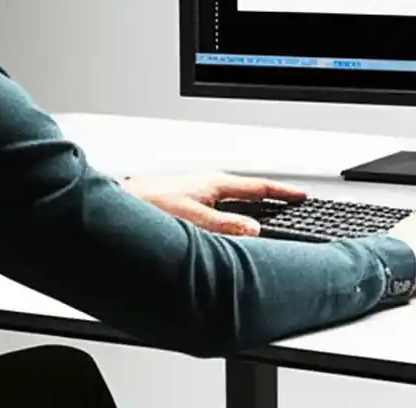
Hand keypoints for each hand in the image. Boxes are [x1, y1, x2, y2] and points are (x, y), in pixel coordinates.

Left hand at [120, 172, 306, 236]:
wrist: (114, 207)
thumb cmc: (147, 206)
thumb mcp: (194, 219)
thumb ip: (226, 226)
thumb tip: (254, 229)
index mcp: (216, 183)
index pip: (259, 186)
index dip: (282, 192)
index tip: (301, 196)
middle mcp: (208, 185)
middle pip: (249, 193)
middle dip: (270, 201)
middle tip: (289, 208)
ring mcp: (198, 193)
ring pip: (233, 204)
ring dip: (248, 213)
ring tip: (262, 226)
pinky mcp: (187, 203)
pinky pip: (219, 211)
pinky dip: (231, 220)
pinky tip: (227, 232)